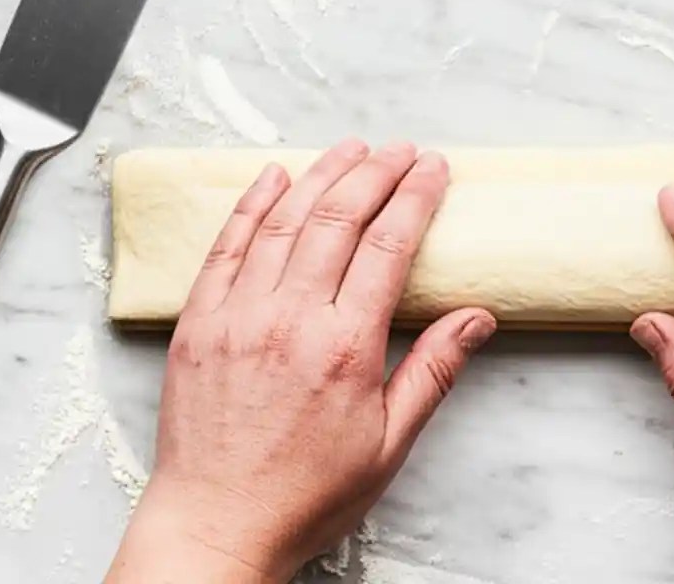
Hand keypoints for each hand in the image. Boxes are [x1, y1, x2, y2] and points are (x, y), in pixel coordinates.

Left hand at [107, 140, 495, 582]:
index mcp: (344, 347)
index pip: (388, 245)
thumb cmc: (306, 494)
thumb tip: (476, 317)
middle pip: (338, 218)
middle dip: (375, 173)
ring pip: (283, 221)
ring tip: (350, 148)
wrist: (216, 525)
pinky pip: (226, 247)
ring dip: (321, 175)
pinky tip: (272, 177)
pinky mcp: (197, 323)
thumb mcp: (389, 443)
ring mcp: (236, 316)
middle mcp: (289, 319)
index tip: (433, 169)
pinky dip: (251, 206)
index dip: (415, 197)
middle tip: (400, 149)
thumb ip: (433, 372)